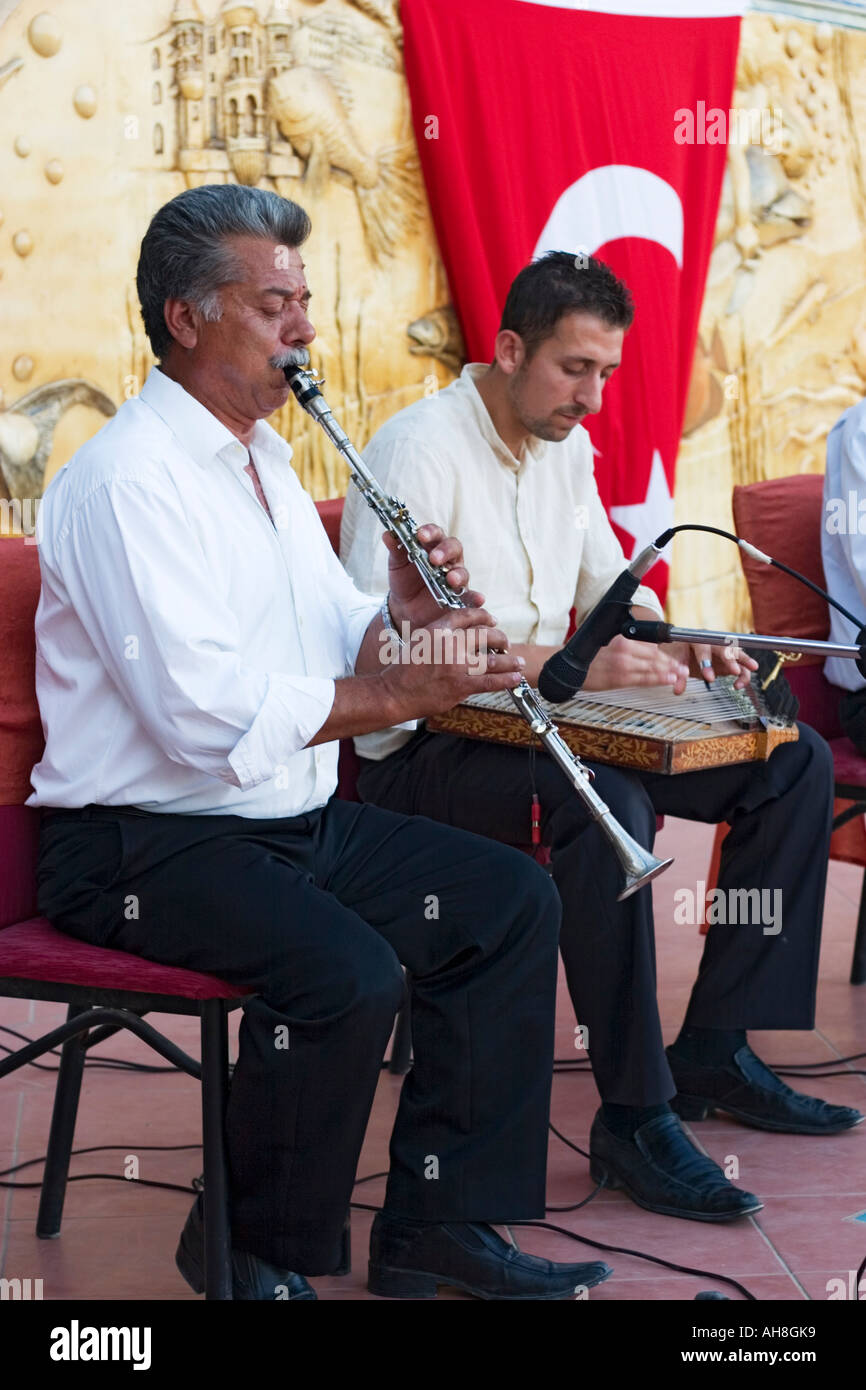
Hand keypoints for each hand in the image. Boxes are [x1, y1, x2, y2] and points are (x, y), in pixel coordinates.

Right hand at [380, 607, 526, 718]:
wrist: (395, 692)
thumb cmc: (404, 669)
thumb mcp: (420, 640)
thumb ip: (441, 634)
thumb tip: (463, 635)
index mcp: (439, 630)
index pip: (468, 616)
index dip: (484, 616)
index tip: (493, 621)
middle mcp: (450, 644)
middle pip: (486, 635)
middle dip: (501, 638)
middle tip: (506, 643)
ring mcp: (457, 665)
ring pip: (493, 659)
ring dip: (510, 661)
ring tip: (519, 662)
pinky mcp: (461, 685)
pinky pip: (490, 681)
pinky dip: (506, 679)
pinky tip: (515, 678)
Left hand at [383, 525, 483, 631]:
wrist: (405, 606)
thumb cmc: (404, 579)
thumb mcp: (397, 564)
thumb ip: (395, 549)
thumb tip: (388, 534)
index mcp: (432, 546)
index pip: (436, 533)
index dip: (430, 532)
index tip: (420, 535)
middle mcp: (448, 559)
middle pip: (453, 548)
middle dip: (445, 551)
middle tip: (434, 559)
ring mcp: (455, 577)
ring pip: (462, 571)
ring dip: (458, 574)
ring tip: (450, 579)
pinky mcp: (459, 596)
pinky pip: (470, 596)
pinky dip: (476, 597)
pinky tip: (479, 599)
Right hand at [582, 634, 690, 693]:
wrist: (569, 665)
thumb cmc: (587, 656)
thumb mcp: (609, 643)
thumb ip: (627, 647)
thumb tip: (646, 651)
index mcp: (623, 640)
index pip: (651, 648)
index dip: (666, 655)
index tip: (675, 659)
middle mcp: (625, 651)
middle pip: (655, 658)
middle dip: (672, 664)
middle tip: (684, 669)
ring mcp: (623, 665)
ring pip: (652, 669)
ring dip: (669, 672)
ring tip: (680, 676)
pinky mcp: (619, 679)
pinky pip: (643, 680)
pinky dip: (658, 680)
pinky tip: (668, 680)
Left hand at [685, 641, 757, 690]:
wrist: (682, 649)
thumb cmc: (678, 652)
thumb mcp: (675, 663)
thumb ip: (678, 677)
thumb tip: (678, 690)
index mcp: (697, 639)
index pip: (703, 648)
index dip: (706, 661)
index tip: (708, 677)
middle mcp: (713, 642)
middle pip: (724, 647)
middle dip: (730, 658)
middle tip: (734, 671)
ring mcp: (722, 651)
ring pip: (737, 653)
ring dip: (746, 660)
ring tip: (753, 668)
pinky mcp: (729, 661)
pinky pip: (739, 667)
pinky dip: (742, 675)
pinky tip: (738, 686)